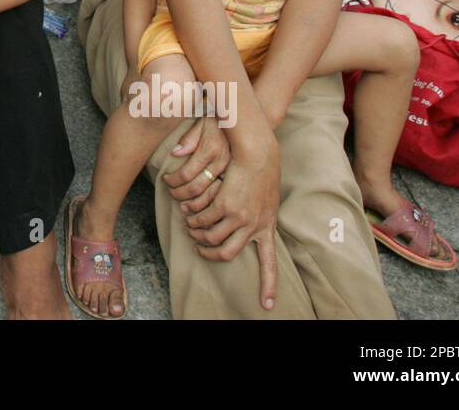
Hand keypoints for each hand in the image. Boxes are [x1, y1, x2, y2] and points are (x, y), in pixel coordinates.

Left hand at [162, 116, 231, 213]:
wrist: (248, 125)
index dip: (172, 180)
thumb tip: (175, 153)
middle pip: (195, 188)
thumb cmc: (220, 122)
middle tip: (171, 192)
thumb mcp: (203, 122)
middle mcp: (221, 164)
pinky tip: (202, 209)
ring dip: (192, 205)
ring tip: (183, 205)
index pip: (185, 173)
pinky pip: (223, 200)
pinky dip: (210, 208)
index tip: (165, 179)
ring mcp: (231, 175)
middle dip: (179, 194)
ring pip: (209, 199)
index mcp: (211, 150)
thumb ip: (189, 138)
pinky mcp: (238, 181)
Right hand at [185, 152, 280, 309]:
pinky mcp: (225, 205)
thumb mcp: (267, 199)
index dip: (268, 285)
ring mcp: (240, 217)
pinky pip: (203, 219)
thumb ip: (258, 216)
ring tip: (190, 227)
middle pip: (227, 254)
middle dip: (209, 254)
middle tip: (199, 248)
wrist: (258, 153)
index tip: (267, 305)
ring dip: (197, 234)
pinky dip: (193, 218)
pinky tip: (188, 213)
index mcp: (267, 227)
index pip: (271, 263)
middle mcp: (255, 226)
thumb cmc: (262, 172)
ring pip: (211, 237)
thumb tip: (251, 229)